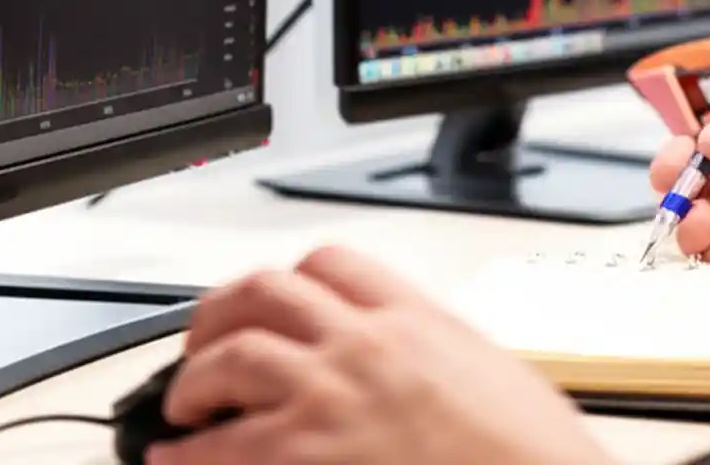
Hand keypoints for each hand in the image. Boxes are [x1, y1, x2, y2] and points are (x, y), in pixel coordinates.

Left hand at [149, 246, 609, 464]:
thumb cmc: (533, 453)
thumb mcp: (491, 372)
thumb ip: (436, 353)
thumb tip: (411, 364)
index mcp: (415, 320)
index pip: (331, 264)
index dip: (288, 279)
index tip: (272, 297)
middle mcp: (365, 344)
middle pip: (265, 293)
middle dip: (222, 314)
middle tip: (207, 338)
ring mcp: (330, 396)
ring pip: (232, 356)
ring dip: (195, 378)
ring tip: (185, 401)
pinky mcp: (303, 455)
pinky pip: (220, 445)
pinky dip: (186, 453)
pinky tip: (175, 460)